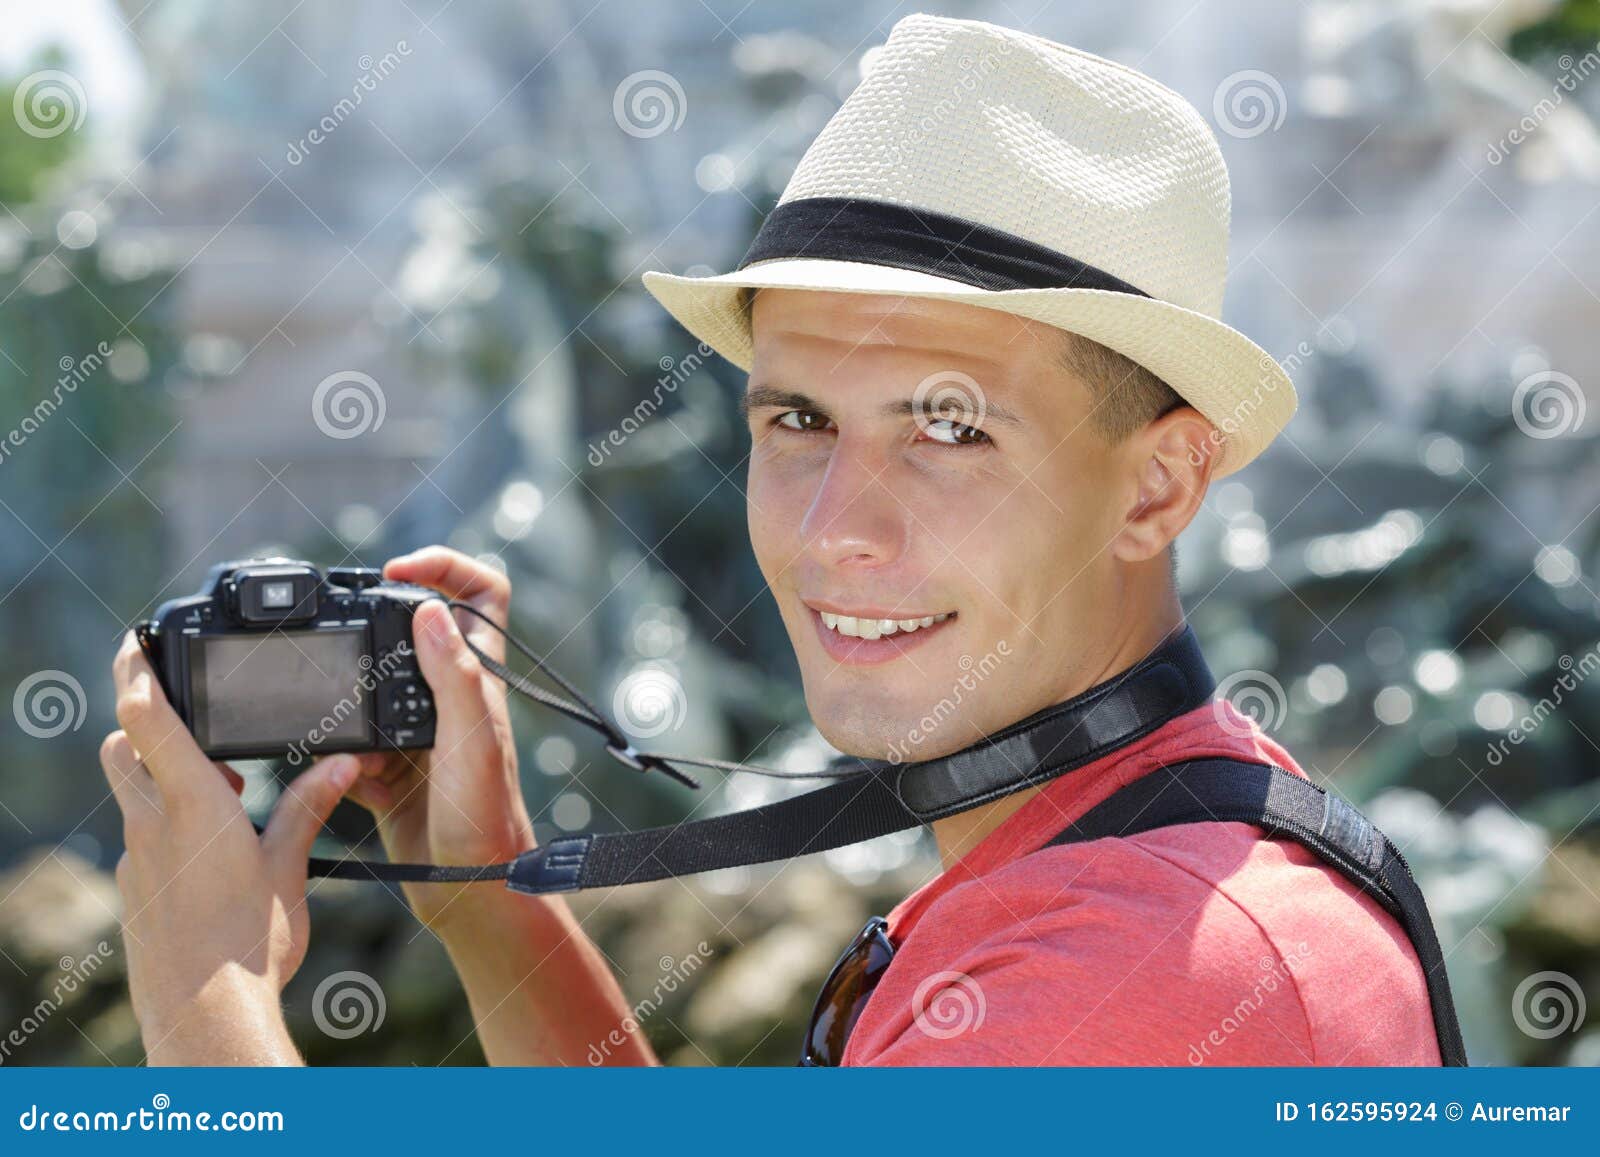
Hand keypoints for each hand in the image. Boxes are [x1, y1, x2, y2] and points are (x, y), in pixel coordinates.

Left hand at [104, 633, 359, 1064]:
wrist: (204, 1015)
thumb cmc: (250, 942)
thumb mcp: (289, 865)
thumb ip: (309, 806)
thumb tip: (341, 762)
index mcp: (191, 803)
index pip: (146, 715)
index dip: (137, 669)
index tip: (137, 638)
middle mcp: (151, 824)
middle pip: (123, 745)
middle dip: (145, 721)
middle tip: (189, 718)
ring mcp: (136, 859)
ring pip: (130, 791)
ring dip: (158, 772)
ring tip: (217, 788)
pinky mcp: (136, 890)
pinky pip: (141, 836)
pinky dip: (166, 822)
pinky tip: (211, 848)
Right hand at [342, 546, 535, 928]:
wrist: (471, 896)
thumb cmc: (486, 820)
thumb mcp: (471, 742)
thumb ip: (455, 677)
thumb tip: (429, 609)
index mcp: (479, 678)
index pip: (482, 593)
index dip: (446, 566)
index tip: (396, 573)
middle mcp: (453, 698)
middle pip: (412, 633)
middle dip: (371, 637)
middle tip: (339, 643)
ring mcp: (421, 734)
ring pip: (372, 691)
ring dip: (351, 709)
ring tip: (345, 734)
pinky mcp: (391, 772)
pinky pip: (350, 746)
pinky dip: (339, 759)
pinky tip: (345, 779)